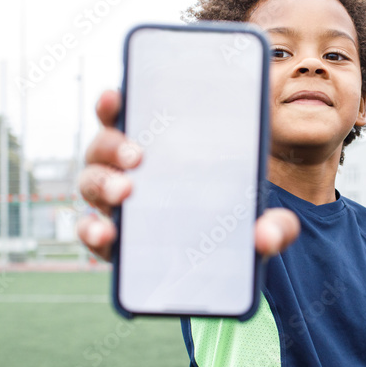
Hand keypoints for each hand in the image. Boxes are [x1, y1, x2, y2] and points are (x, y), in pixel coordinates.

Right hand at [76, 89, 299, 260]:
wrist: (222, 270)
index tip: (116, 96)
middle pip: (103, 147)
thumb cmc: (232, 228)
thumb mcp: (262, 221)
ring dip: (102, 183)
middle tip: (137, 156)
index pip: (128, 118)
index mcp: (160, 151)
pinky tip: (106, 234)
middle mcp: (129, 172)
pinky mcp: (111, 241)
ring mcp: (116, 206)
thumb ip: (276, 226)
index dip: (113, 104)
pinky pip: (89, 231)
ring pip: (91, 184)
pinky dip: (91, 231)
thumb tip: (268, 236)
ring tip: (124, 191)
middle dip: (112, 145)